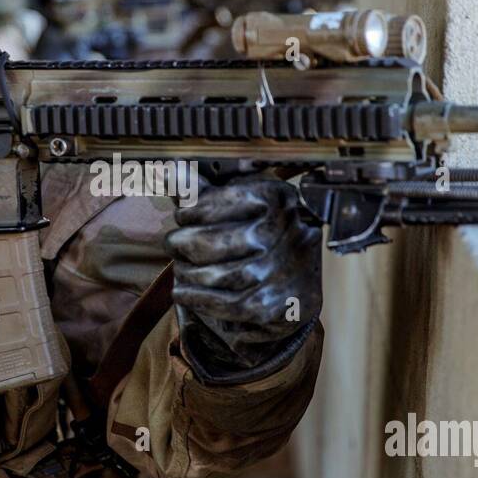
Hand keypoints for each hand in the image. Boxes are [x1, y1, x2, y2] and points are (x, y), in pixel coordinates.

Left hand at [163, 175, 322, 379]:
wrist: (305, 271)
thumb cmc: (264, 227)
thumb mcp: (243, 198)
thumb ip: (206, 188)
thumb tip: (173, 172)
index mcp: (273, 197)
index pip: (215, 204)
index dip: (188, 212)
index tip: (182, 216)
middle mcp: (282, 232)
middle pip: (209, 243)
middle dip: (181, 244)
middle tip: (173, 243)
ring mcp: (281, 270)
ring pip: (215, 276)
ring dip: (187, 274)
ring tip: (180, 268)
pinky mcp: (276, 303)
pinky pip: (226, 305)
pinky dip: (198, 299)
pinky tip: (184, 292)